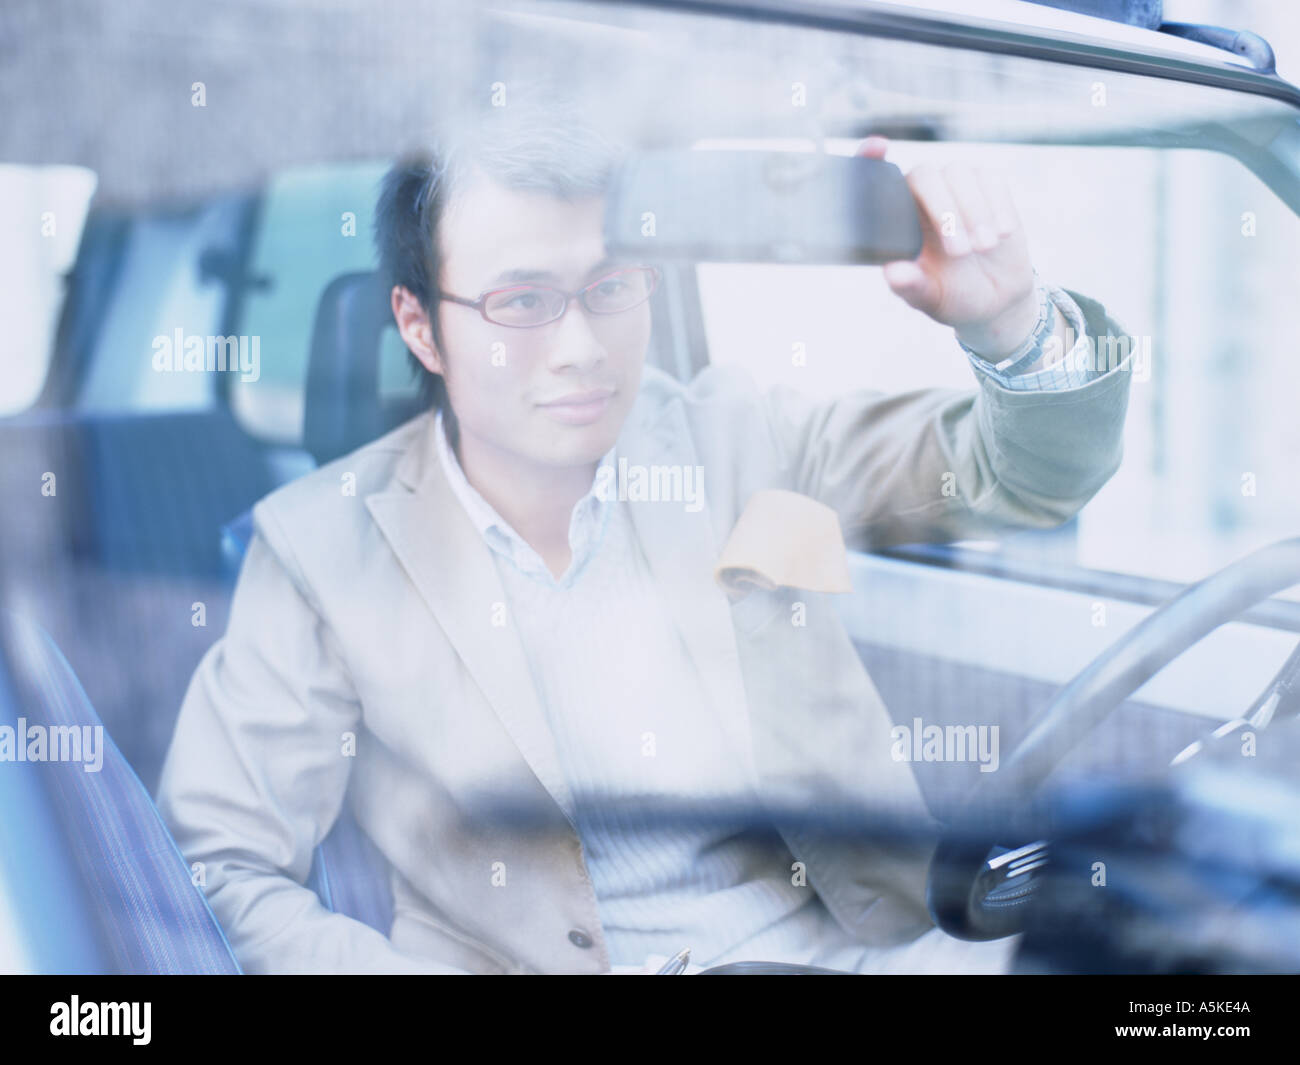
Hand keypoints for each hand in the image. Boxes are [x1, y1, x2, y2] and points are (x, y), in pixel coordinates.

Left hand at [857, 136, 1040, 358]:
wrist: (995, 300)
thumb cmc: (951, 296)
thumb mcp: (929, 299)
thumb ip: (911, 287)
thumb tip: (893, 272)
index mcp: (897, 219)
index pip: (876, 181)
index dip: (870, 156)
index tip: (878, 146)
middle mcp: (922, 197)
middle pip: (925, 175)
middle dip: (944, 210)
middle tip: (960, 252)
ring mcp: (956, 188)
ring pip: (960, 173)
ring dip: (973, 211)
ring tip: (983, 248)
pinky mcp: (989, 187)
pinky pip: (992, 179)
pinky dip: (997, 205)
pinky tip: (1001, 233)